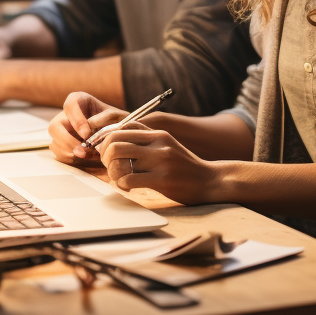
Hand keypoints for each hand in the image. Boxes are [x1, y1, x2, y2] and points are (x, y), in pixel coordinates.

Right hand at [48, 92, 125, 166]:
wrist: (113, 133)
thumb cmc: (114, 121)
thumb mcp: (115, 116)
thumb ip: (104, 118)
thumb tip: (88, 130)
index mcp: (78, 100)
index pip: (70, 106)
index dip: (76, 121)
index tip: (87, 134)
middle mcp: (65, 115)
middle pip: (55, 127)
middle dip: (68, 141)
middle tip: (83, 151)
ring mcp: (60, 131)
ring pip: (55, 142)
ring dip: (71, 152)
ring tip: (88, 155)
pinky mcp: (60, 145)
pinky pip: (59, 154)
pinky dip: (71, 159)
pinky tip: (85, 157)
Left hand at [96, 125, 218, 204]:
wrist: (210, 180)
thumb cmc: (184, 167)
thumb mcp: (168, 146)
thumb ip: (147, 142)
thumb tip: (117, 142)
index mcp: (159, 133)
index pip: (123, 126)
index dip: (108, 138)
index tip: (107, 151)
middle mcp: (158, 143)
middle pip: (115, 141)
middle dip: (105, 155)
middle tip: (110, 166)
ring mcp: (160, 160)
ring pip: (118, 159)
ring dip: (112, 171)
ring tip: (119, 178)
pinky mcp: (162, 179)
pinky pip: (129, 179)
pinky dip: (122, 185)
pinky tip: (128, 187)